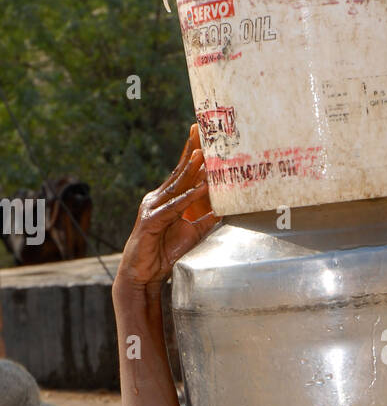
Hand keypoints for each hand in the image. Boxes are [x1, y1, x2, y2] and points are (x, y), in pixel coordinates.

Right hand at [114, 124, 218, 294]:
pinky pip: (174, 207)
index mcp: (167, 199)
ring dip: (192, 171)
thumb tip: (224, 209)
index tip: (203, 137)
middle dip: (191, 152)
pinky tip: (201, 189)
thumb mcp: (193, 232)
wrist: (143, 273)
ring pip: (177, 186)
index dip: (193, 154)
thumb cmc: (163, 252)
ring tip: (204, 155)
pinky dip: (189, 198)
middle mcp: (158, 198)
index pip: (182, 173)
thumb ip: (206, 219)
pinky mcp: (151, 221)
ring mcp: (153, 207)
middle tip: (202, 132)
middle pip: (178, 172)